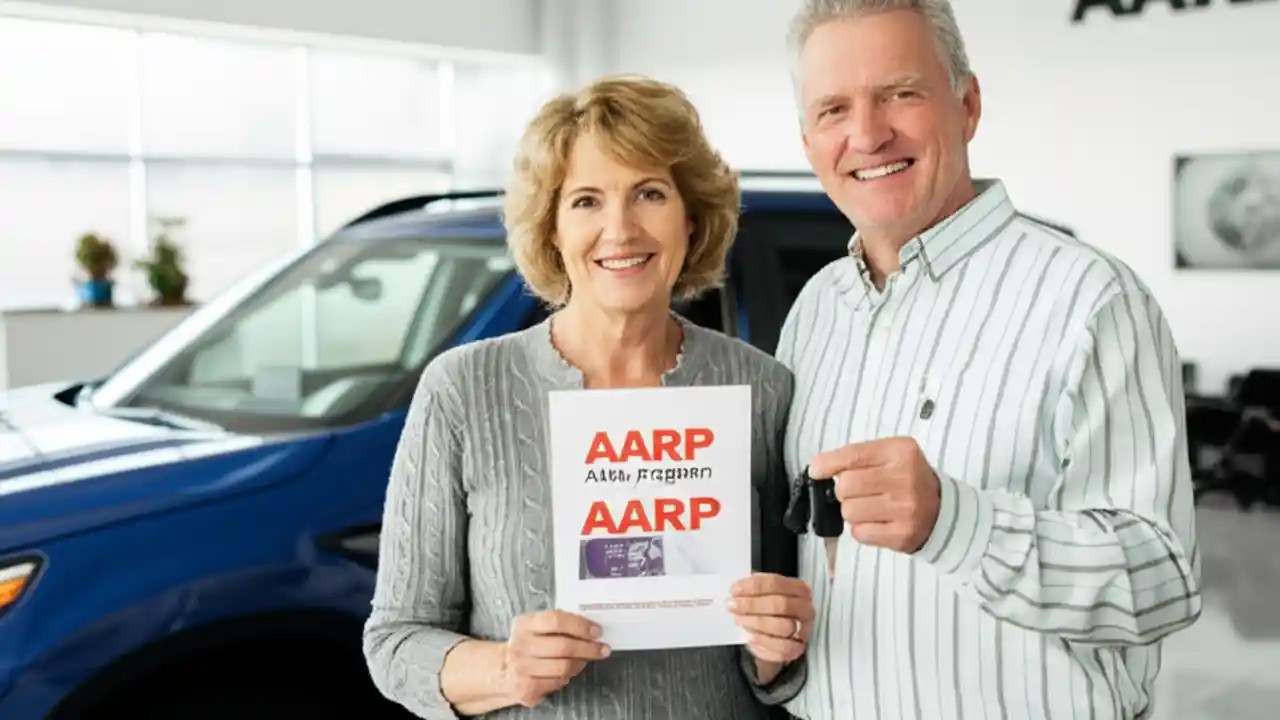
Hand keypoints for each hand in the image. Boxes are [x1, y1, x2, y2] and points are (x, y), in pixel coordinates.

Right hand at [503, 610, 610, 707]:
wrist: (502, 669)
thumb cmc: (527, 645)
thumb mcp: (534, 626)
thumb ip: (558, 623)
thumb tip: (589, 626)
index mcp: (525, 624)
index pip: (556, 620)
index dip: (580, 625)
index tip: (596, 631)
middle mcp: (521, 645)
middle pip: (563, 646)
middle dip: (589, 648)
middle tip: (601, 649)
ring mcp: (522, 668)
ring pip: (563, 667)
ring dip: (580, 663)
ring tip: (585, 659)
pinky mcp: (527, 688)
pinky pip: (557, 682)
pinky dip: (568, 676)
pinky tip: (568, 671)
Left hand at [728, 573, 813, 664]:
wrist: (770, 636)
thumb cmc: (766, 611)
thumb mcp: (760, 595)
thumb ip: (751, 590)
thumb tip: (737, 590)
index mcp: (798, 589)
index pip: (776, 583)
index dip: (754, 586)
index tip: (735, 590)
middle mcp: (805, 608)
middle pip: (781, 604)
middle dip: (753, 605)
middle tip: (734, 606)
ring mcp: (803, 630)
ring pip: (783, 626)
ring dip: (757, 623)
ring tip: (740, 621)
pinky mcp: (797, 649)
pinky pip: (783, 647)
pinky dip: (764, 642)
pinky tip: (750, 637)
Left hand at [810, 437, 940, 553]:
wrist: (941, 510)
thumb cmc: (907, 478)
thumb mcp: (888, 455)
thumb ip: (853, 456)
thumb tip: (817, 467)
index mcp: (901, 452)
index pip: (853, 455)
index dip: (829, 464)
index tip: (817, 470)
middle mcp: (905, 479)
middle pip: (846, 486)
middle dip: (844, 490)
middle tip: (860, 492)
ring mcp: (905, 509)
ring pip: (849, 511)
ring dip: (852, 511)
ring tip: (871, 507)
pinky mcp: (902, 535)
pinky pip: (859, 533)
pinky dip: (861, 528)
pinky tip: (877, 522)